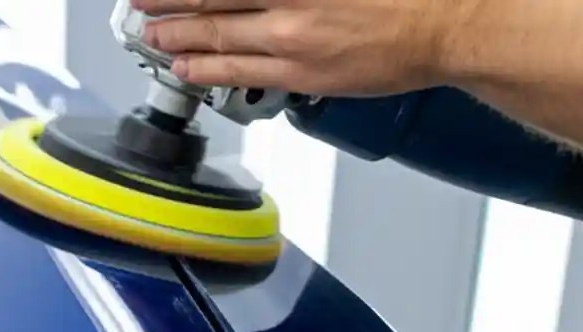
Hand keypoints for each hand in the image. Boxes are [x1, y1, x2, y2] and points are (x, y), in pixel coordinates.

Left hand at [129, 0, 466, 95]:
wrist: (444, 24)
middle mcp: (288, 2)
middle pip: (207, 1)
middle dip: (164, 4)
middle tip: (138, 5)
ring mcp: (292, 40)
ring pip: (217, 39)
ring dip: (176, 38)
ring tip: (151, 37)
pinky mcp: (303, 74)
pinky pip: (241, 74)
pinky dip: (206, 70)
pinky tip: (186, 68)